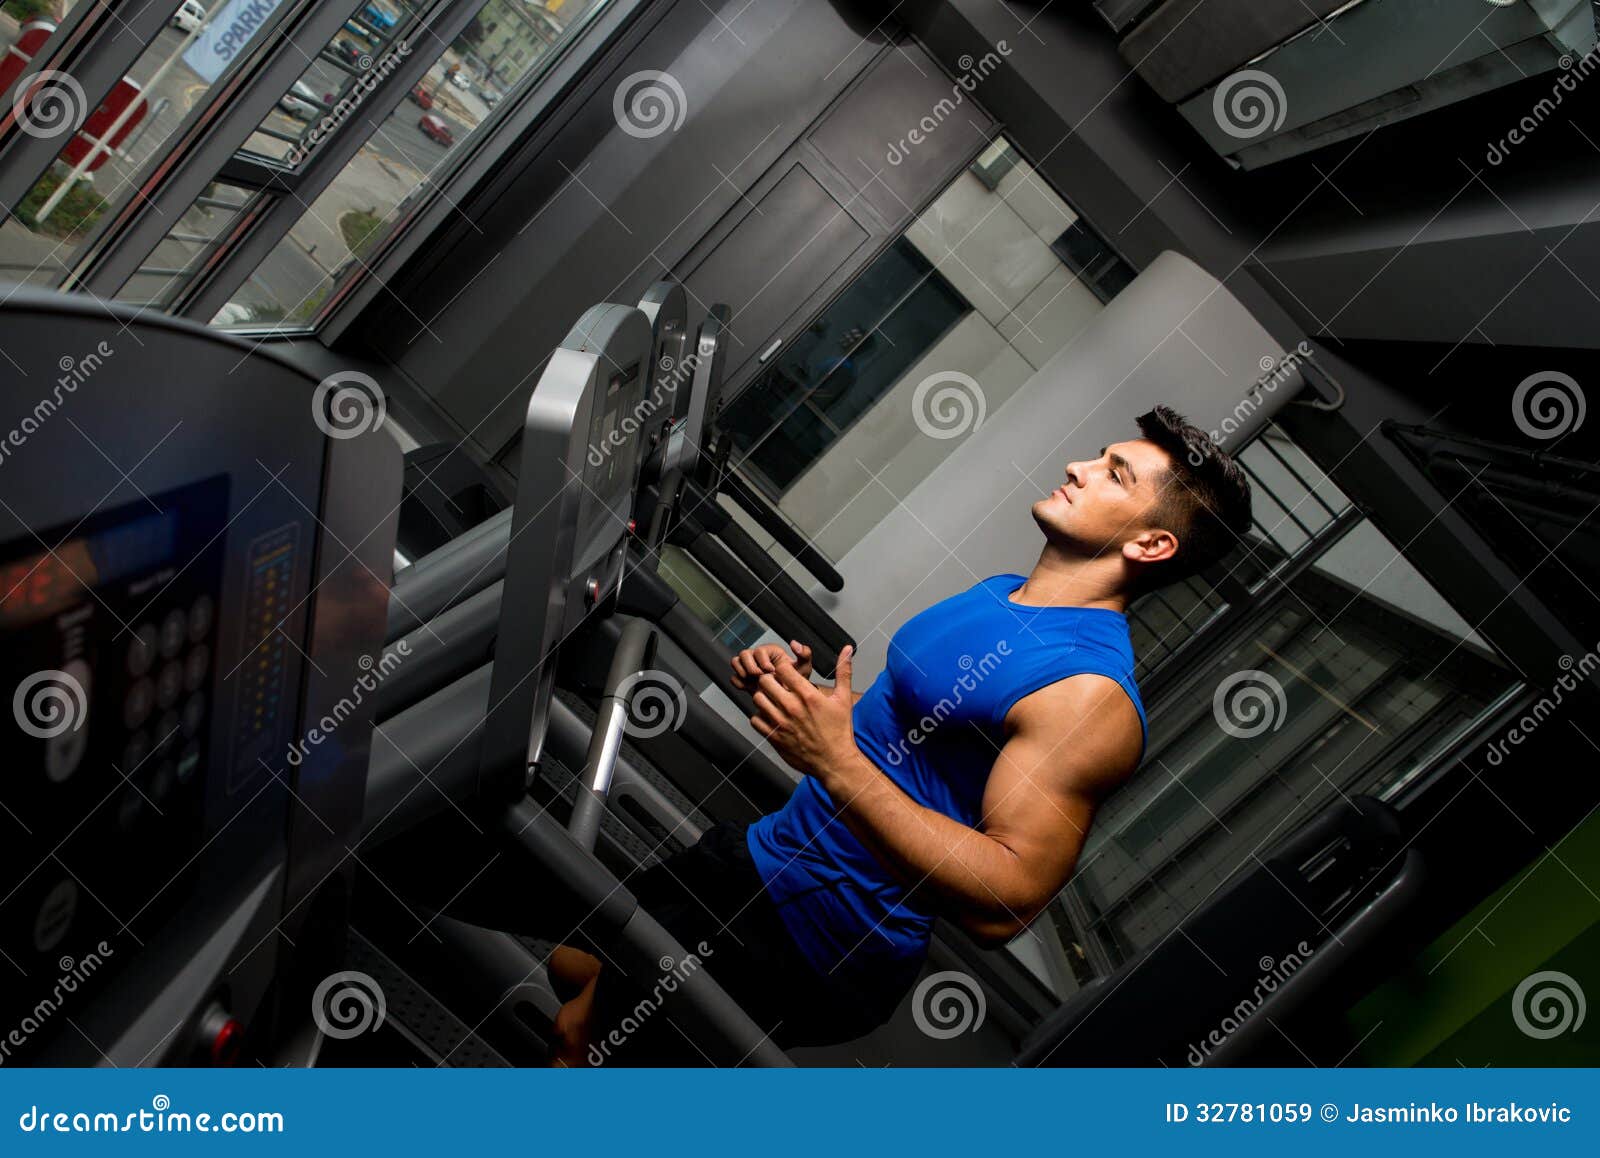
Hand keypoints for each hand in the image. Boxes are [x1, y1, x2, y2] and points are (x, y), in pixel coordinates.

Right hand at [731, 640, 812, 689]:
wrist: (789, 697)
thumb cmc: (796, 680)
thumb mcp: (804, 667)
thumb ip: (804, 654)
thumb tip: (794, 643)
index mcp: (770, 651)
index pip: (759, 651)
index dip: (763, 661)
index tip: (771, 671)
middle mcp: (758, 657)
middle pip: (744, 654)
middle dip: (751, 666)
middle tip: (760, 677)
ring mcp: (749, 667)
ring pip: (736, 662)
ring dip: (742, 672)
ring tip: (753, 682)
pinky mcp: (744, 678)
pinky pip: (734, 677)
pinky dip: (738, 682)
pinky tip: (749, 688)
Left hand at [749, 645, 855, 780]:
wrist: (834, 761)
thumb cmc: (840, 731)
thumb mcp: (843, 699)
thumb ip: (843, 671)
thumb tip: (847, 649)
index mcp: (807, 695)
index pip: (782, 668)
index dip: (782, 667)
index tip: (786, 673)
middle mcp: (792, 707)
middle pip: (765, 681)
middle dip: (770, 680)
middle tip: (777, 686)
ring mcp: (781, 723)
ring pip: (757, 699)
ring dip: (764, 697)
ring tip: (773, 701)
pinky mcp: (774, 737)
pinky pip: (755, 720)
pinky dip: (760, 716)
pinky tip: (771, 717)